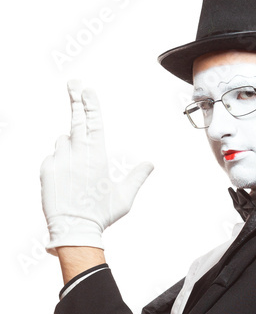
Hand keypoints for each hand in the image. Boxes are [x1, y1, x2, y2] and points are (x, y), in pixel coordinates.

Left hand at [40, 80, 152, 253]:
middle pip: (76, 120)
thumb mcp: (124, 198)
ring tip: (76, 171)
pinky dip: (59, 162)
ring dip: (69, 146)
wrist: (74, 230)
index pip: (94, 123)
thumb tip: (150, 164)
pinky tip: (66, 181)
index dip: (91, 104)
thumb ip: (137, 177)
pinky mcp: (47, 168)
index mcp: (98, 157)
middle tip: (73, 83)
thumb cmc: (101, 215)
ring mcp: (60, 160)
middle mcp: (78, 154)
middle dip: (75, 100)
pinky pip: (53, 157)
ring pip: (63, 142)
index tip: (87, 89)